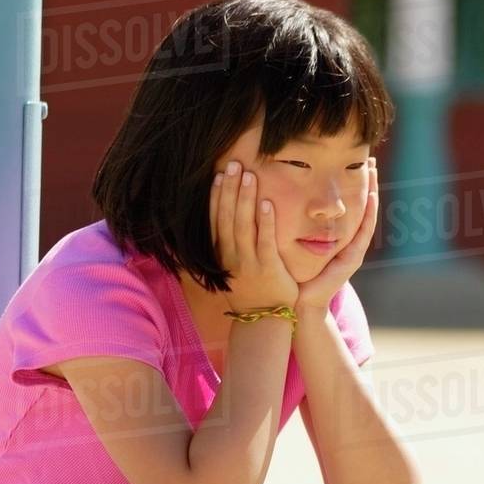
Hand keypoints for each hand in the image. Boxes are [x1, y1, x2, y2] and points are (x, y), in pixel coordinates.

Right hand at [210, 160, 298, 314]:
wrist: (263, 319)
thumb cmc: (251, 291)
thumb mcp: (232, 269)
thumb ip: (229, 246)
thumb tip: (224, 220)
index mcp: (222, 256)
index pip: (215, 221)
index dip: (216, 197)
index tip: (218, 175)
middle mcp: (231, 257)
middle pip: (227, 218)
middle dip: (230, 190)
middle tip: (234, 164)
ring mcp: (248, 263)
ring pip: (243, 226)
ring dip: (245, 199)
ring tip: (249, 175)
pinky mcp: (267, 268)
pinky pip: (265, 242)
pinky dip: (264, 222)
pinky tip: (266, 203)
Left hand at [294, 156, 378, 314]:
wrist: (299, 303)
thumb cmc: (294, 275)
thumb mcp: (296, 244)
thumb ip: (296, 226)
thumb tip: (281, 198)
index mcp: (337, 239)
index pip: (349, 207)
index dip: (352, 186)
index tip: (354, 163)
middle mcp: (348, 243)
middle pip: (362, 208)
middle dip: (368, 184)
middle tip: (371, 160)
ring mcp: (353, 251)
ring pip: (367, 217)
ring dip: (373, 193)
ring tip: (374, 172)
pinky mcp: (352, 260)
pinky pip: (364, 233)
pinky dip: (369, 215)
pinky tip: (371, 197)